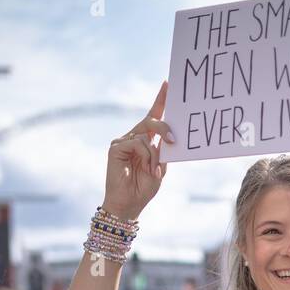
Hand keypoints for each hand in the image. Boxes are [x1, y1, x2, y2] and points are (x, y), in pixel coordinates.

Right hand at [102, 82, 174, 220]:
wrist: (129, 204)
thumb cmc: (144, 188)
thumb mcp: (160, 168)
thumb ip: (163, 151)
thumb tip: (169, 136)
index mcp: (146, 141)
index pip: (154, 116)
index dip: (160, 100)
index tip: (168, 84)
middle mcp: (134, 137)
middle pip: (151, 120)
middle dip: (165, 127)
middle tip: (174, 140)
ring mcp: (123, 141)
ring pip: (146, 134)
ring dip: (154, 154)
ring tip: (154, 171)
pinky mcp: (116, 146)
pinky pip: (138, 143)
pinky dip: (146, 156)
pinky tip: (147, 168)